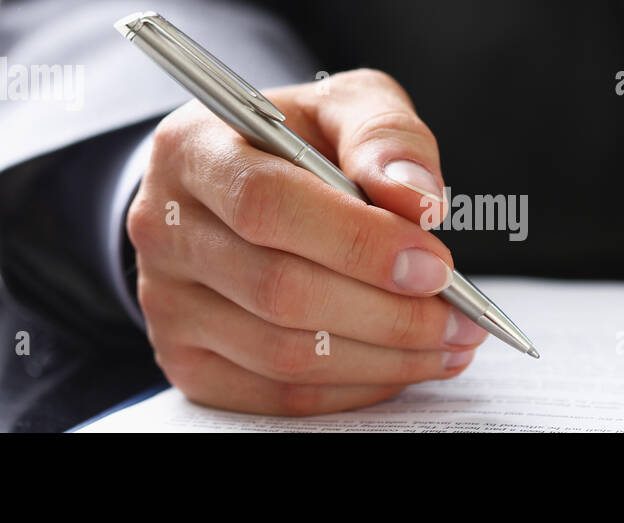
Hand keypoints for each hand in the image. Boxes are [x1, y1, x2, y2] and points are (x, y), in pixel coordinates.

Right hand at [127, 69, 486, 415]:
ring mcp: (167, 304)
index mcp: (191, 149)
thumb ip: (385, 137)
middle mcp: (162, 229)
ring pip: (283, 355)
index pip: (268, 206)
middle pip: (279, 291)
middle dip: (388, 314)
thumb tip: (420, 202)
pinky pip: (277, 396)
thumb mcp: (344, 107)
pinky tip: (402, 365)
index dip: (359, 243)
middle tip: (461, 318)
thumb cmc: (298, 142)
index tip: (436, 266)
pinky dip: (352, 389)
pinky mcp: (186, 362)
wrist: (239, 184)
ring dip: (383, 359)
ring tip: (449, 342)